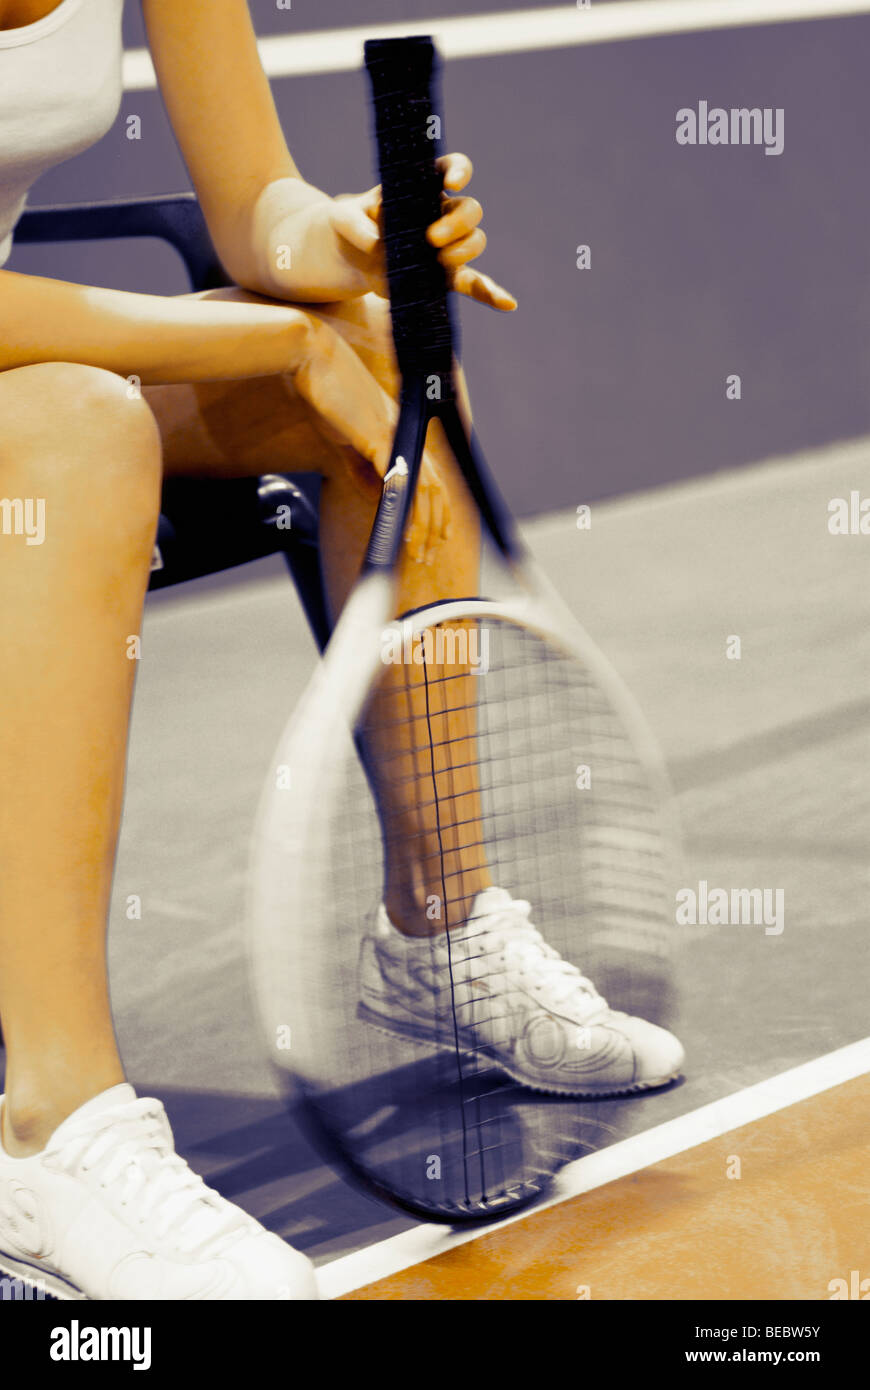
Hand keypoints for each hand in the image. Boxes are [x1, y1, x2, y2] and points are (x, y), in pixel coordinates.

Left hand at [257, 157, 516, 311]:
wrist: (337, 257)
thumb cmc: (340, 226)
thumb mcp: (338, 217)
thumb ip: (353, 222)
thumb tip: (375, 242)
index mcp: (419, 187)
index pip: (450, 168)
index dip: (458, 172)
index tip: (450, 183)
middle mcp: (437, 212)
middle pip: (469, 210)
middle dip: (457, 223)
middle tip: (430, 238)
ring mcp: (443, 245)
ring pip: (473, 243)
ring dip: (463, 251)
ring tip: (437, 259)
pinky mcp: (440, 276)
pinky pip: (471, 283)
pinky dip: (489, 292)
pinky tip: (507, 303)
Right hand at [289, 311, 449, 562]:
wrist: (312, 358)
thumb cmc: (326, 394)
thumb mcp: (347, 440)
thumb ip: (363, 468)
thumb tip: (379, 499)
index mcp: (400, 434)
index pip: (429, 479)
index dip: (434, 511)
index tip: (431, 536)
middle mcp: (404, 435)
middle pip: (434, 489)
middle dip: (433, 526)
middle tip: (427, 554)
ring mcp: (394, 436)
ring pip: (422, 488)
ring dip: (421, 524)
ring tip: (417, 549)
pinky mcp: (377, 437)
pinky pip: (396, 478)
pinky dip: (401, 506)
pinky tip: (400, 526)